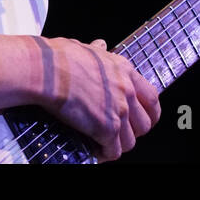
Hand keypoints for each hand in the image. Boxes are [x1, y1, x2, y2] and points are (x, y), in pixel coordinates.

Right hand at [32, 36, 161, 160]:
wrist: (48, 70)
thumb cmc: (60, 57)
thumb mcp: (86, 48)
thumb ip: (97, 51)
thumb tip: (100, 45)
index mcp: (124, 70)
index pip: (151, 97)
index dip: (149, 112)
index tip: (144, 118)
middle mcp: (127, 91)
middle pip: (145, 122)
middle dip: (135, 132)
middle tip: (122, 134)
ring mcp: (119, 110)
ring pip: (131, 141)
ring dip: (118, 145)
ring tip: (105, 144)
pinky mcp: (106, 127)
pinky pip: (114, 151)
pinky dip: (105, 154)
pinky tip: (96, 151)